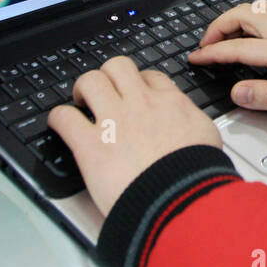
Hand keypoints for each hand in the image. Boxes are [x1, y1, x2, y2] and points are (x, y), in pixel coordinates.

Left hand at [48, 56, 221, 218]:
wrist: (182, 199)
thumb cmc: (197, 177)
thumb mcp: (207, 139)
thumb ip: (193, 126)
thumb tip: (191, 130)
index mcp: (170, 104)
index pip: (151, 77)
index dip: (139, 82)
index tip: (135, 94)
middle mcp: (140, 104)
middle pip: (118, 66)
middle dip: (108, 76)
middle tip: (104, 92)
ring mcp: (114, 122)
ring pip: (90, 80)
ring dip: (82, 89)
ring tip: (81, 102)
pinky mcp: (90, 146)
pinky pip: (64, 117)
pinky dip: (59, 118)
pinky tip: (60, 124)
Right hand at [187, 0, 266, 119]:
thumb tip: (237, 92)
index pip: (238, 47)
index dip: (212, 53)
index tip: (195, 59)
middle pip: (244, 14)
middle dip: (218, 26)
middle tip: (206, 46)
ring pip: (257, 8)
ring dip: (233, 18)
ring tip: (222, 37)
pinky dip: (250, 17)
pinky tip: (249, 31)